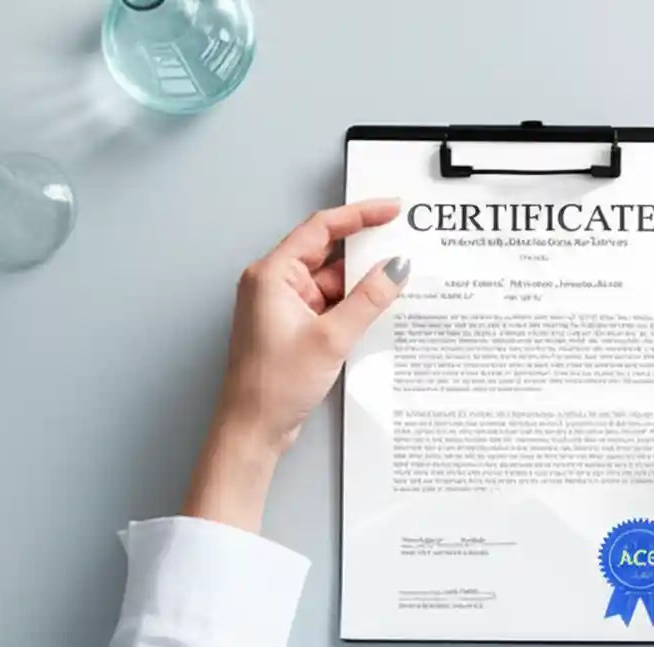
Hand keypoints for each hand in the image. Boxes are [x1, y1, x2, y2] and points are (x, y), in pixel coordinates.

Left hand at [184, 200, 409, 531]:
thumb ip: (369, 298)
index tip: (390, 210)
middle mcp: (273, 284)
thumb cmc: (273, 386)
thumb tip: (396, 268)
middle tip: (401, 245)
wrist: (252, 429)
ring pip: (330, 281)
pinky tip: (375, 310)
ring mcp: (283, 306)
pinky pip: (328, 303)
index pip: (321, 228)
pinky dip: (351, 304)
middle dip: (364, 252)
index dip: (359, 215)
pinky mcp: (292, 327)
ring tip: (395, 284)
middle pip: (326, 253)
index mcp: (272, 275)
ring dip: (359, 284)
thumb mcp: (332, 337)